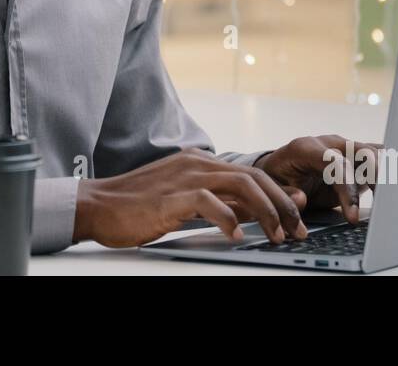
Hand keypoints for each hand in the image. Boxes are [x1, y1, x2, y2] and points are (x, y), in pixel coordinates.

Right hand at [73, 147, 306, 247]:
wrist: (98, 205)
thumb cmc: (139, 206)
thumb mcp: (186, 203)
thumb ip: (220, 204)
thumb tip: (254, 214)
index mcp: (201, 162)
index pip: (251, 172)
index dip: (279, 192)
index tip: (299, 211)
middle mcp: (197, 163)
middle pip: (254, 177)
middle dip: (282, 205)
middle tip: (297, 230)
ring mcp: (185, 176)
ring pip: (241, 185)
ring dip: (266, 212)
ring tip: (276, 235)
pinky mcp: (172, 195)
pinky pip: (209, 203)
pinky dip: (229, 219)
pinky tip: (238, 236)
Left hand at [254, 135, 383, 224]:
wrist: (280, 169)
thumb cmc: (278, 178)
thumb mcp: (274, 188)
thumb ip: (285, 194)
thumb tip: (301, 199)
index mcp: (307, 147)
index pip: (336, 164)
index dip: (347, 190)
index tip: (352, 217)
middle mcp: (329, 143)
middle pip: (363, 152)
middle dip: (378, 179)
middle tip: (386, 206)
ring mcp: (345, 147)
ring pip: (376, 154)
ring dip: (389, 174)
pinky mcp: (356, 157)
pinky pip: (379, 159)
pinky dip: (391, 172)